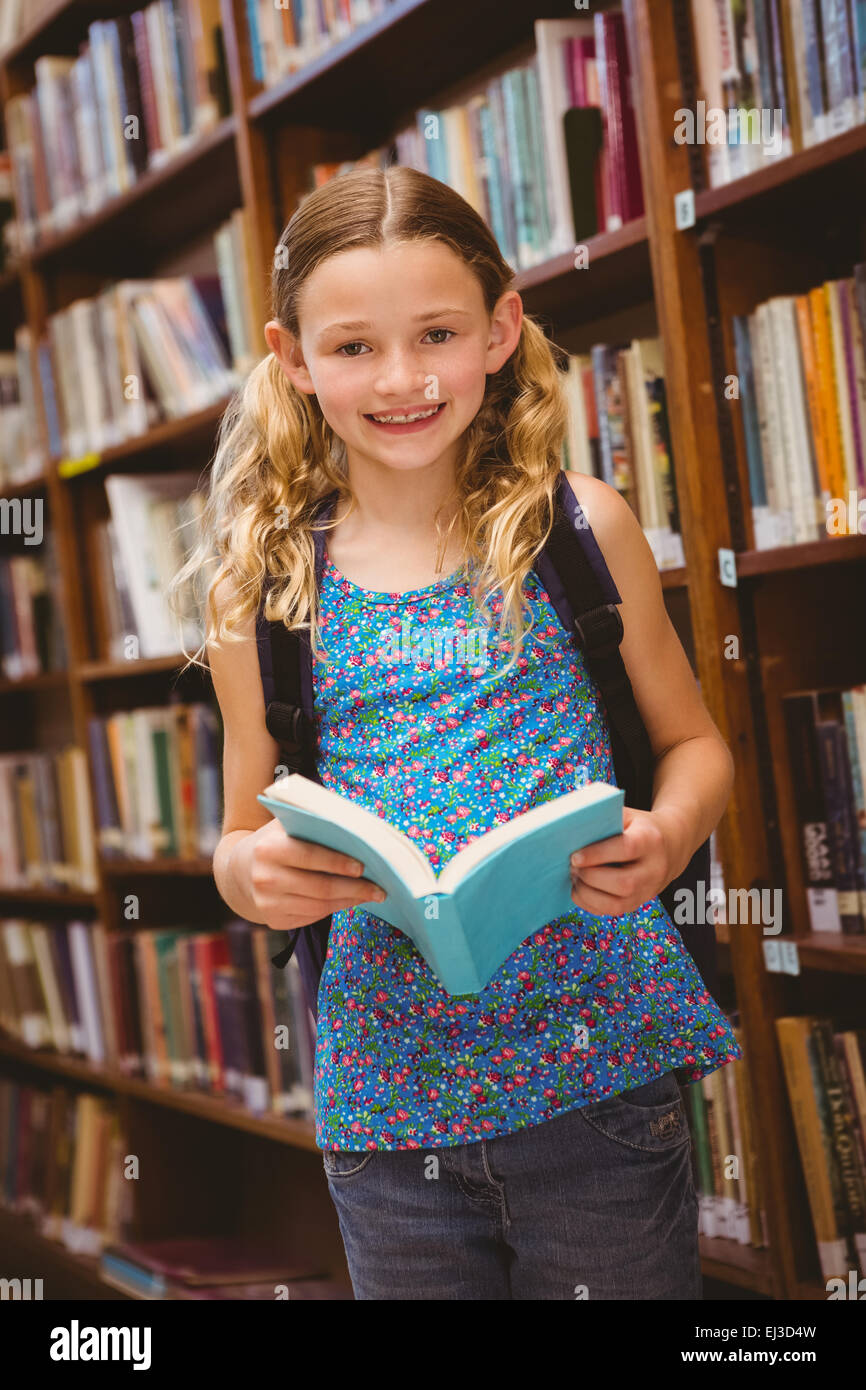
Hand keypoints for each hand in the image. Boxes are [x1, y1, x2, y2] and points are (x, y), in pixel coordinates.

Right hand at [233, 819, 384, 930]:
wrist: (239, 870)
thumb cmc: (275, 841)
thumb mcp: (286, 825)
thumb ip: (313, 823)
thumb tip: (356, 830)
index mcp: (269, 849)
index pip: (311, 857)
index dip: (339, 863)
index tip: (364, 866)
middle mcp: (265, 878)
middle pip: (320, 887)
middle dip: (354, 889)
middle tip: (380, 888)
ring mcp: (268, 903)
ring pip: (319, 906)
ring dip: (349, 901)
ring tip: (371, 895)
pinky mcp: (274, 921)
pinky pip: (312, 916)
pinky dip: (334, 909)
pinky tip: (349, 901)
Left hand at [569, 806, 677, 917]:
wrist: (671, 844)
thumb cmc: (639, 827)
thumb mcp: (627, 815)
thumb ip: (603, 820)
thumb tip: (568, 828)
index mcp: (651, 840)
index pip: (626, 849)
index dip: (598, 854)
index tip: (574, 856)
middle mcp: (654, 869)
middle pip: (623, 883)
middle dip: (591, 877)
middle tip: (571, 866)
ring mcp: (649, 890)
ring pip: (617, 904)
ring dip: (588, 894)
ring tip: (574, 877)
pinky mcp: (639, 903)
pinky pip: (612, 912)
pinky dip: (590, 904)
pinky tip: (580, 889)